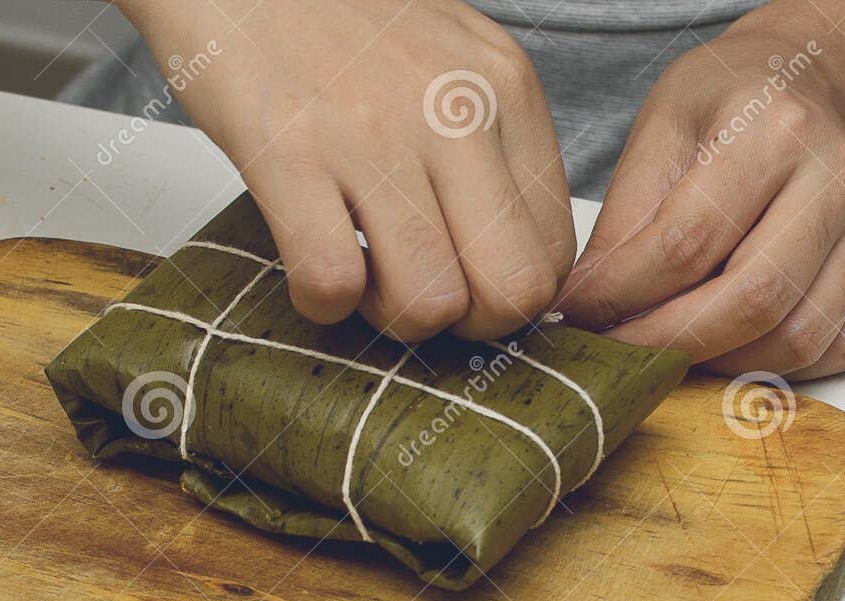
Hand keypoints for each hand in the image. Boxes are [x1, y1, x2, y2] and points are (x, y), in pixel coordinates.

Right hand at [118, 0, 574, 338]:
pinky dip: (322, 300)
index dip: (511, 298)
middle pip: (512, 292)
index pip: (554, 252)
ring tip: (363, 274)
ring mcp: (374, 130)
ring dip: (391, 316)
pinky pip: (333, 281)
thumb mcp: (453, 64)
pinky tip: (310, 265)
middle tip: (421, 295)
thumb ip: (493, 152)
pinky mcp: (289, 148)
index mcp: (507, 92)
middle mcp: (456, 110)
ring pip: (431, 302)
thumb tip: (512, 270)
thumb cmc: (339, 21)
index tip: (467, 286)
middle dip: (467, 326)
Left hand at [557, 19, 844, 380]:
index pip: (687, 244)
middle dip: (672, 343)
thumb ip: (625, 221)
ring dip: (724, 362)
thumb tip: (586, 308)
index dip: (623, 296)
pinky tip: (734, 345)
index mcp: (773, 128)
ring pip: (797, 338)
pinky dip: (778, 367)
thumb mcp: (660, 130)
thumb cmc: (729, 106)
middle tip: (623, 355)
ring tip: (673, 347)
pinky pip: (838, 349)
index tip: (580, 318)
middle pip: (752, 300)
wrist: (809, 83)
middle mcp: (837, 176)